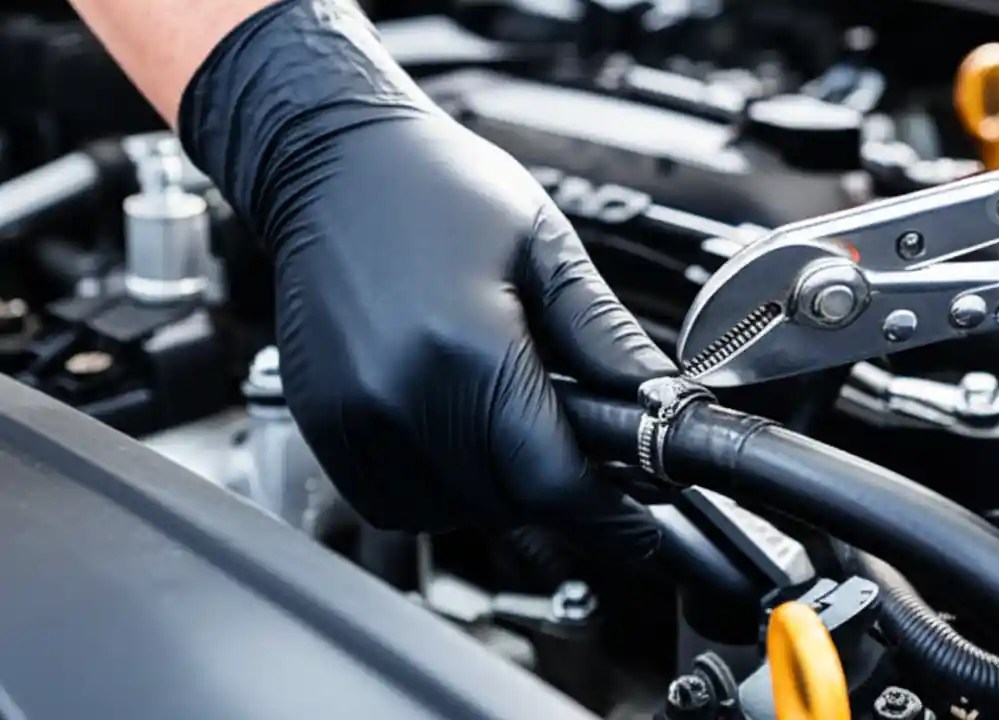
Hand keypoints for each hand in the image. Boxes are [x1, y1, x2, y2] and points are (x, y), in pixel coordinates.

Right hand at [179, 0, 675, 558]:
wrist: (331, 164)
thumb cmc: (436, 187)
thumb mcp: (544, 246)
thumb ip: (605, 336)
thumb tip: (661, 401)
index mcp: (468, 350)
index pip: (552, 479)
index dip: (608, 518)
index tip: (640, 529)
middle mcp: (400, 397)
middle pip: (507, 503)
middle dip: (561, 495)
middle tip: (595, 458)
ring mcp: (354, 418)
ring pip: (453, 512)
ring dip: (502, 494)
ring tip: (519, 428)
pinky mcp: (325, 423)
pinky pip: (395, 500)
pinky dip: (443, 490)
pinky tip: (464, 436)